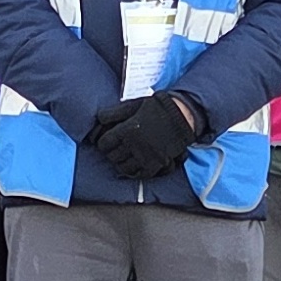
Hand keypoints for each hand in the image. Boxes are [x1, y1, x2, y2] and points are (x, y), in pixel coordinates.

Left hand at [87, 91, 204, 181]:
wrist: (181, 114)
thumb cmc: (155, 108)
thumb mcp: (132, 105)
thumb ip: (114, 113)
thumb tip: (98, 120)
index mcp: (126, 130)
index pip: (104, 144)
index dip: (104, 143)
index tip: (107, 141)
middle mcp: (134, 145)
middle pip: (113, 157)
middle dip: (112, 153)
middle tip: (116, 149)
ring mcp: (146, 156)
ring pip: (124, 168)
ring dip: (121, 163)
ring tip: (124, 158)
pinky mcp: (157, 163)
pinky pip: (140, 174)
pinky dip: (134, 172)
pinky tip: (134, 166)